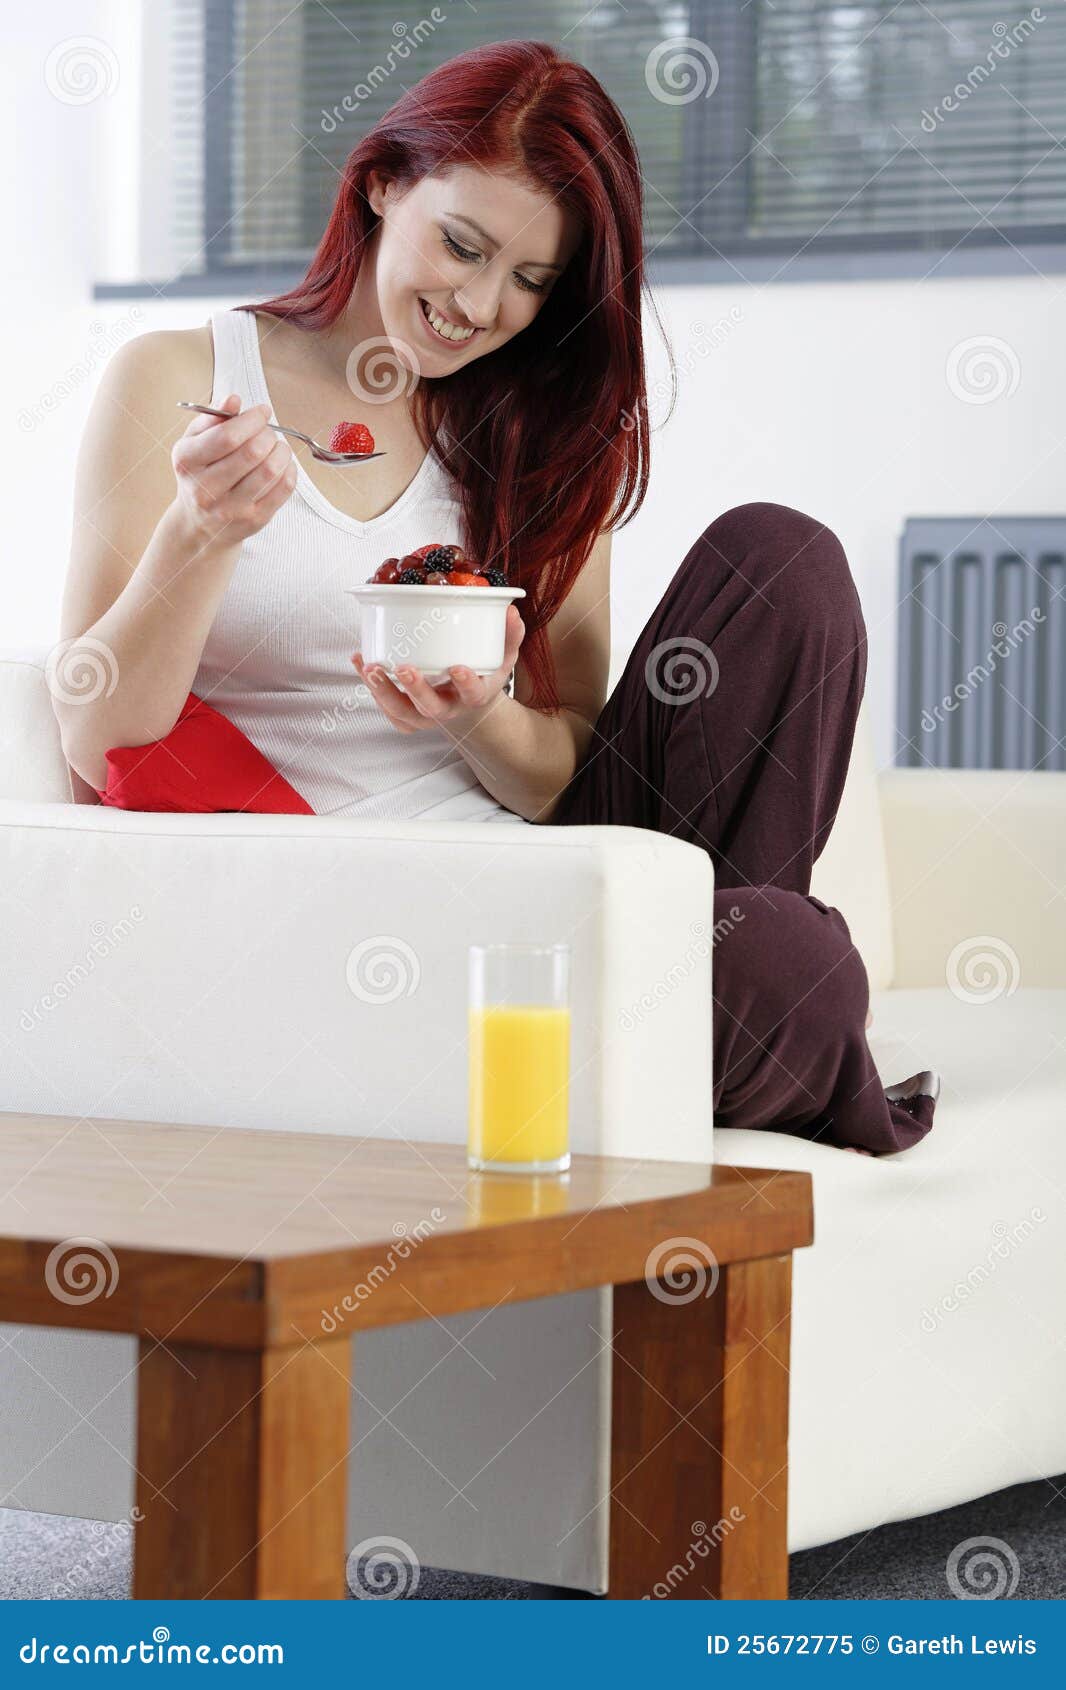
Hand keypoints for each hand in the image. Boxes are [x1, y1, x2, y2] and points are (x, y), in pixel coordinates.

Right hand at [171, 393, 296, 547]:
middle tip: (267, 432)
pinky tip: (282, 465)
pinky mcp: (254, 520)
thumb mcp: (194, 443)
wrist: (198, 524)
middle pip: (252, 452)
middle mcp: (206, 489)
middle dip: (267, 434)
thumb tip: (233, 400)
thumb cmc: (199, 475)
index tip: (262, 412)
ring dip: (281, 451)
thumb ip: (212, 418)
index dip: (252, 419)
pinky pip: (283, 489)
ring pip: (270, 471)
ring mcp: (231, 508)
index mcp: (188, 462)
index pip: (227, 437)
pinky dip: (289, 470)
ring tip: (276, 447)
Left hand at [351, 604, 524, 733]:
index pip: (473, 695)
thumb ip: (509, 636)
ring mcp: (423, 715)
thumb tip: (511, 611)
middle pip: (430, 708)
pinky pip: (385, 708)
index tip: (457, 667)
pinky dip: (370, 686)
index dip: (466, 683)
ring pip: (400, 712)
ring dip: (383, 691)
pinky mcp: (404, 716)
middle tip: (402, 667)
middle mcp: (447, 710)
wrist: (466, 702)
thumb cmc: (482, 673)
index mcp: (474, 696)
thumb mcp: (501, 657)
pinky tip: (360, 660)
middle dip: (415, 689)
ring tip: (369, 666)